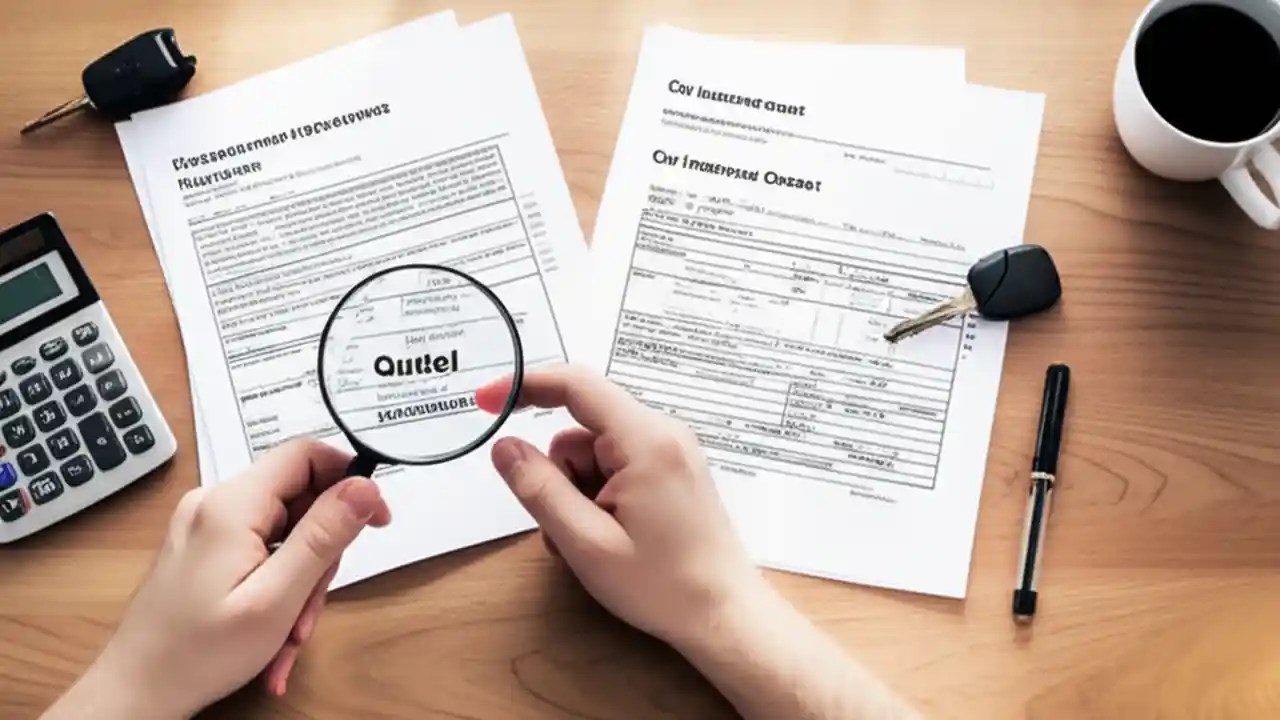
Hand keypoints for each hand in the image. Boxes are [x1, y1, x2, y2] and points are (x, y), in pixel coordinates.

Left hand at [43, 439, 390, 719]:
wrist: (134, 694)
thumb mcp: (277, 598)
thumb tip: (366, 485)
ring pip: (283, 533)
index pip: (305, 454)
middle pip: (298, 500)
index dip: (349, 479)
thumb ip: (323, 536)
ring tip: (288, 636)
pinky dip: (276, 588)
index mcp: (232, 505)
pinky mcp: (202, 547)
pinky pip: (259, 552)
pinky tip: (272, 635)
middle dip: (319, 555)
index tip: (377, 521)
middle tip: (311, 609)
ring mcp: (205, 525)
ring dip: (299, 583)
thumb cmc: (200, 653)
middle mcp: (214, 502)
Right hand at [479, 369, 919, 719]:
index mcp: (645, 440)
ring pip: (593, 452)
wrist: (725, 615)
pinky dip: (598, 496)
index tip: (485, 401)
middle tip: (569, 529)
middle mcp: (662, 433)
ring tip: (595, 541)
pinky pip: (616, 466)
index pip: (576, 385)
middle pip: (581, 429)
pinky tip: (611, 536)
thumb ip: (540, 489)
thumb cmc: (663, 585)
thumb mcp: (586, 542)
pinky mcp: (672, 470)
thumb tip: (504, 446)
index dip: (525, 384)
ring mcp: (671, 451)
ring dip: (577, 492)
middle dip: (560, 474)